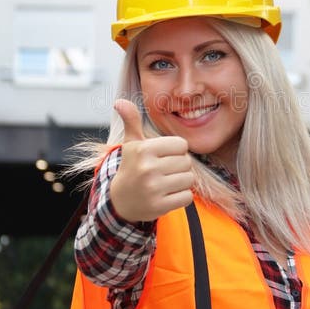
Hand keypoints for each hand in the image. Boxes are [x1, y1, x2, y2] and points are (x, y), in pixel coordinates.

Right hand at [109, 99, 193, 221]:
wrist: (120, 201)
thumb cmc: (132, 167)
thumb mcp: (131, 144)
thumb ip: (131, 121)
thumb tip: (120, 101)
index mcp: (143, 149)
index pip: (181, 145)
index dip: (176, 150)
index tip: (163, 156)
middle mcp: (147, 168)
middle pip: (187, 162)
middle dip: (179, 166)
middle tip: (164, 171)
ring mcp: (153, 189)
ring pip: (189, 179)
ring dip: (182, 182)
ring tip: (166, 183)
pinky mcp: (159, 207)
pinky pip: (187, 197)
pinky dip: (181, 197)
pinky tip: (167, 195)